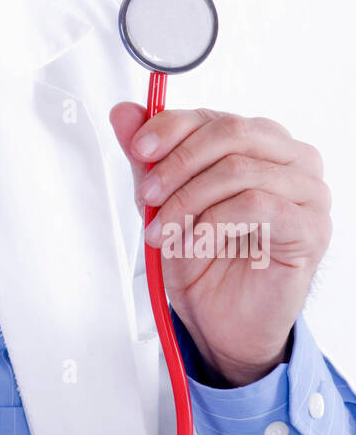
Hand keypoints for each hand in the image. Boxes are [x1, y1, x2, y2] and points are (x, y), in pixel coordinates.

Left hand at [109, 104, 331, 386]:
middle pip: (229, 133)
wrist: (222, 322)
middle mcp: (290, 159)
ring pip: (238, 168)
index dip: (170, 128)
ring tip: (166, 230)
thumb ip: (148, 157)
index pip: (213, 117)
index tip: (139, 149)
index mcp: (259, 142)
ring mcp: (308, 191)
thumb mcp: (164, 201)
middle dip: (177, 164)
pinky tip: (197, 242)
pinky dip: (214, 223)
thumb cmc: (204, 260)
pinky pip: (256, 205)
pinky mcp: (311, 227)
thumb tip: (124, 113)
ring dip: (189, 200)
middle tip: (149, 196)